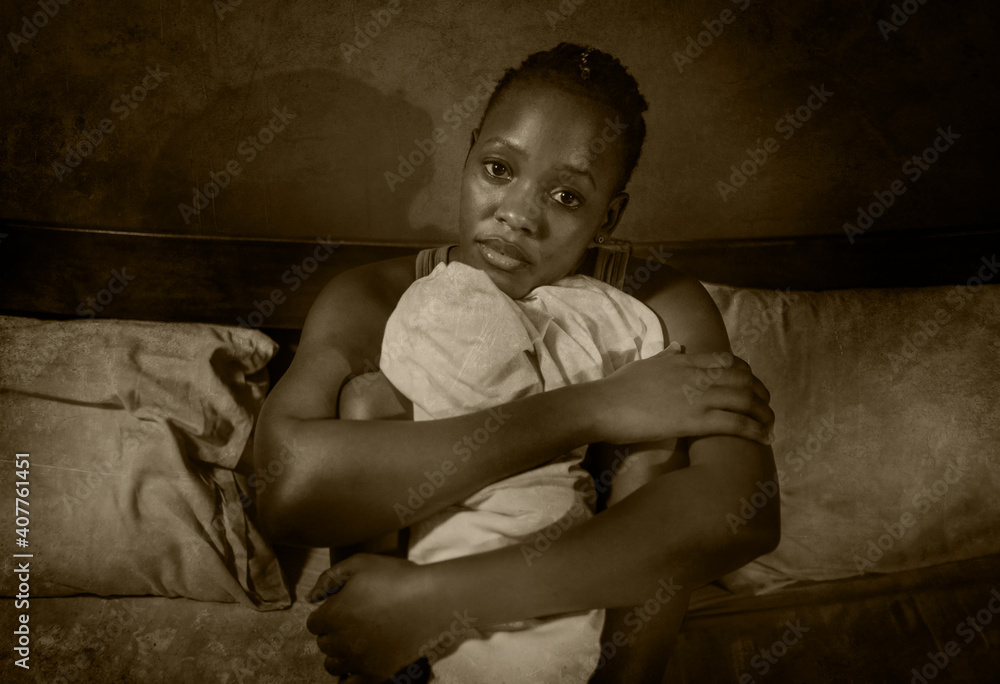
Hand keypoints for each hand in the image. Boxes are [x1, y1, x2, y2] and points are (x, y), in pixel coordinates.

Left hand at [306, 554, 451, 681]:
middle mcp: (341, 642)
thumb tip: (311, 597)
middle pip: (324, 644)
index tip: (343, 608)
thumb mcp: (360, 563)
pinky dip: (352, 675)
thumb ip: (329, 578)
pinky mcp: (377, 675)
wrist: (433, 602)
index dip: (328, 614)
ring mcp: (359, 661)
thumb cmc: (398, 578)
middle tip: (354, 622)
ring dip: (341, 654)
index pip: (314, 623)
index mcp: (333, 616)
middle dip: (334, 633)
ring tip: (358, 643)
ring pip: (334, 665)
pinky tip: (362, 663)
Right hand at [596, 348, 773, 444]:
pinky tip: (763, 437)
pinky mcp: (693, 420)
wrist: (602, 405)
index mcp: (683, 361)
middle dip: (761, 393)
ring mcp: (696, 396)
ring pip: (745, 399)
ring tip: (770, 425)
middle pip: (743, 379)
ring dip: (764, 413)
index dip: (747, 373)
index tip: (752, 386)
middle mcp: (695, 375)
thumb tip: (677, 347)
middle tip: (767, 407)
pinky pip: (735, 422)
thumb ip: (665, 356)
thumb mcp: (645, 363)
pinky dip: (754, 429)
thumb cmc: (617, 388)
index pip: (727, 361)